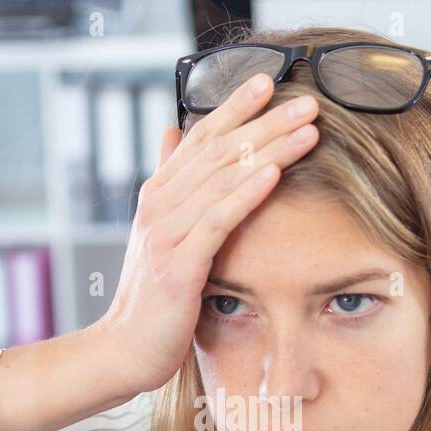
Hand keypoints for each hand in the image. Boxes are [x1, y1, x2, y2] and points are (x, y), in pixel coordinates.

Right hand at [98, 71, 319, 393]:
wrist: (123, 350)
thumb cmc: (150, 298)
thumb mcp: (158, 233)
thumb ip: (170, 182)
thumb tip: (175, 131)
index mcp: (158, 195)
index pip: (200, 138)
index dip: (233, 106)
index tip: (267, 80)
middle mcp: (159, 206)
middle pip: (218, 151)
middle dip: (264, 122)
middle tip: (306, 100)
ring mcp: (166, 234)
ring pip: (223, 179)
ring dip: (269, 150)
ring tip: (307, 129)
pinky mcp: (178, 266)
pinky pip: (217, 221)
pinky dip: (246, 194)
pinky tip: (274, 174)